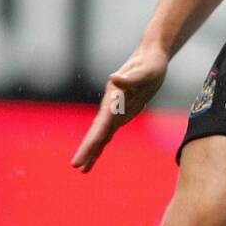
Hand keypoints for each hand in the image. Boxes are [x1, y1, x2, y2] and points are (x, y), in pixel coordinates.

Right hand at [70, 43, 168, 172]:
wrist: (150, 57)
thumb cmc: (149, 64)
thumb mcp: (144, 71)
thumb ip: (129, 78)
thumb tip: (114, 78)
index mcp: (114, 100)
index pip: (100, 126)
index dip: (90, 142)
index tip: (81, 155)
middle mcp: (111, 106)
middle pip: (97, 132)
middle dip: (87, 150)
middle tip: (76, 166)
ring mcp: (116, 110)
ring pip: (102, 134)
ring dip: (93, 150)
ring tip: (83, 168)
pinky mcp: (123, 111)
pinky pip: (110, 130)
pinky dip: (103, 142)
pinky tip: (97, 151)